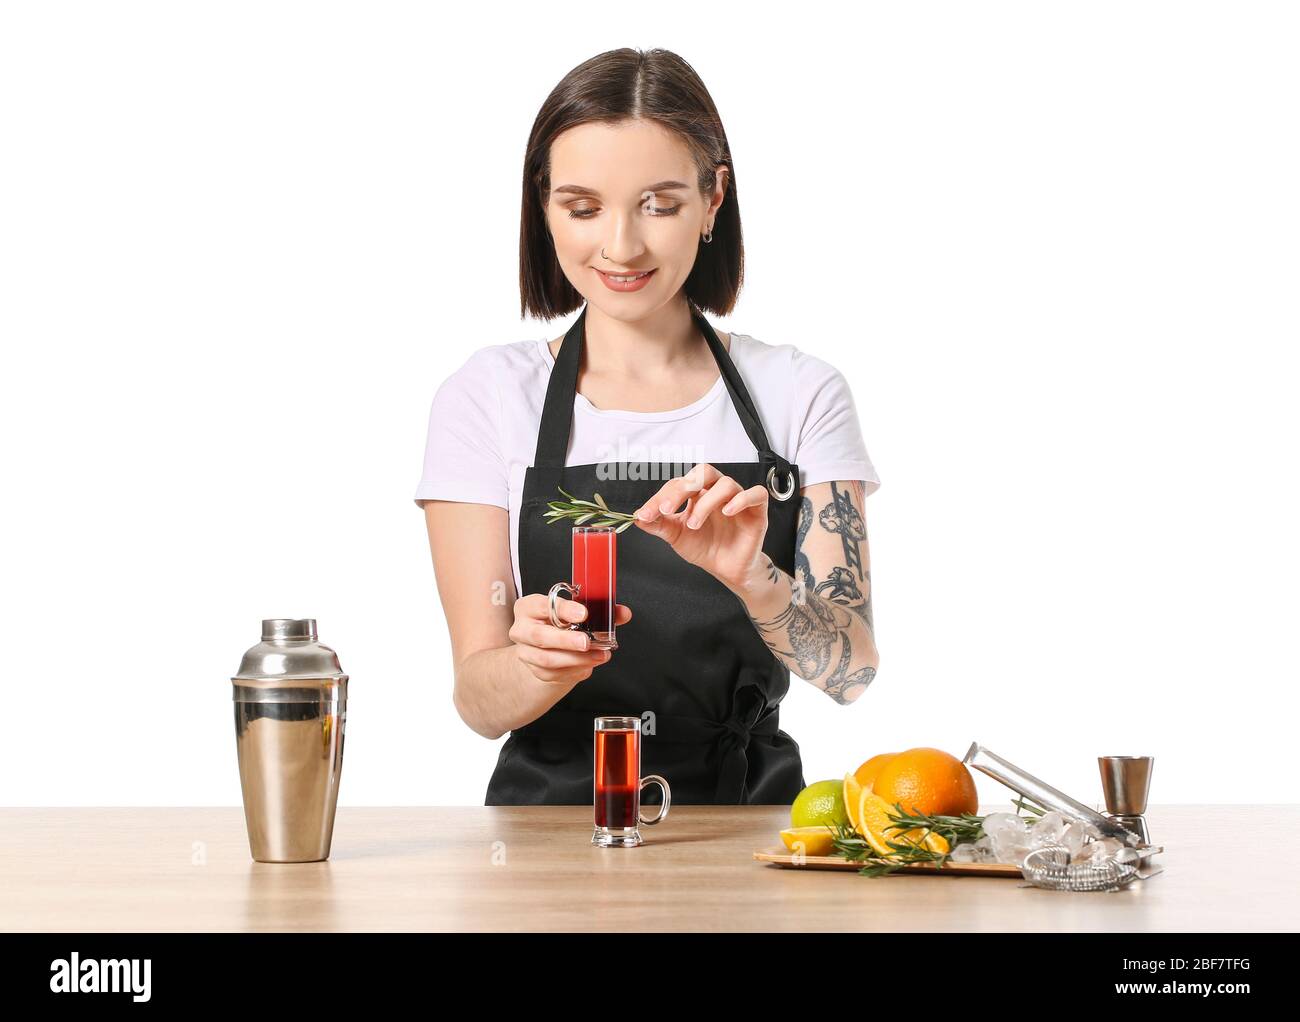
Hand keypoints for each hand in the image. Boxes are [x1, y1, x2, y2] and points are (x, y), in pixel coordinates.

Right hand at [509, 594, 631, 684]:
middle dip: (566, 640)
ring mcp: (526, 652)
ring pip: (548, 659)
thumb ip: (600, 610)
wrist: (549, 644)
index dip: (564, 610)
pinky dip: (575, 670)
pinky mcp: (535, 670)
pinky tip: (590, 665)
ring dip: (577, 659)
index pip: (543, 606)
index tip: (584, 614)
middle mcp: (522, 629)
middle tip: (587, 642)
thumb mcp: (576, 611)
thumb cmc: (562, 622)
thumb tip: (624, 613)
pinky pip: (555, 674)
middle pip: (540, 636)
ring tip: (599, 655)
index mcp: (529, 607)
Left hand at [633, 463, 769, 592]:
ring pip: (726, 484)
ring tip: (694, 524)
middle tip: (667, 509)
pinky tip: (727, 512)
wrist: (727, 570)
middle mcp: (716, 491)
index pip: (678, 484)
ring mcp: (737, 499)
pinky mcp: (756, 510)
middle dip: (682, 488)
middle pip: (703, 472)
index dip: (660, 497)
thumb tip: (636, 517)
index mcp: (697, 493)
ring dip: (706, 502)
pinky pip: (755, 494)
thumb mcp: (677, 537)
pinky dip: (741, 500)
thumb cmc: (705, 548)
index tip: (645, 514)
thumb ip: (658, 525)